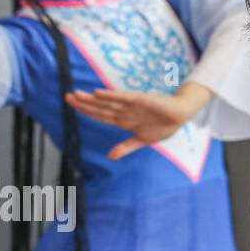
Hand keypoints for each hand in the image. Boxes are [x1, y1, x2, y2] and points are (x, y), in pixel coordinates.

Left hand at [65, 83, 211, 159]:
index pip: (100, 115)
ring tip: (77, 94)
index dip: (86, 111)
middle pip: (100, 108)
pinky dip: (111, 96)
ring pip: (108, 102)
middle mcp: (125, 112)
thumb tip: (110, 157)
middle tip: (67, 96)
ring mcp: (132, 105)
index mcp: (123, 121)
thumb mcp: (143, 140)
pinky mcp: (143, 100)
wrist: (182, 115)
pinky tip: (99, 93)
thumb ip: (126, 147)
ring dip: (92, 99)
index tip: (72, 104)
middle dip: (84, 103)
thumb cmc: (164, 125)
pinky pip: (124, 98)